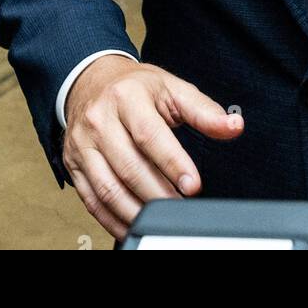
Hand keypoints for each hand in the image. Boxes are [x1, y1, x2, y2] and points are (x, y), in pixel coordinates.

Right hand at [63, 55, 243, 239]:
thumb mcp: (172, 89)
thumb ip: (204, 111)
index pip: (150, 135)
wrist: (92, 82)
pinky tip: (133, 225)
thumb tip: (234, 126)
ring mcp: (82, 145)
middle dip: (158, 193)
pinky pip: (91, 200)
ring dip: (136, 211)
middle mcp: (99, 120)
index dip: (173, 163)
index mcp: (127, 97)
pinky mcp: (73, 165)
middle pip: (128, 166)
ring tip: (161, 219)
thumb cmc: (135, 89)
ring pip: (107, 188)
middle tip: (182, 206)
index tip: (193, 184)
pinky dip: (112, 219)